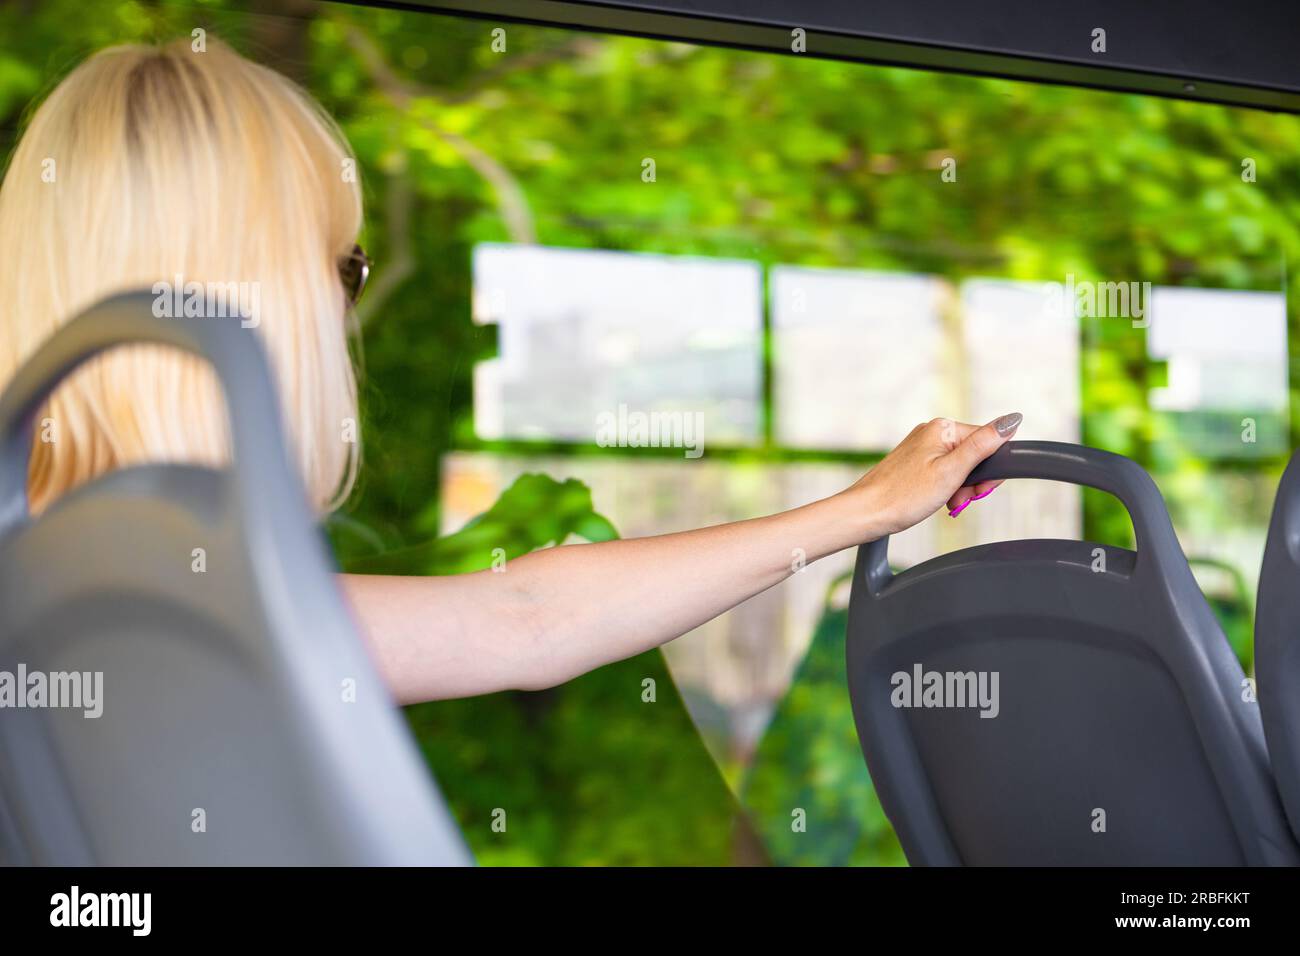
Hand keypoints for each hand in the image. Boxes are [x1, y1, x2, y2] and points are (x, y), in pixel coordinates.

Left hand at [850, 413, 1022, 537]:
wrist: (867, 513)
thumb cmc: (904, 495)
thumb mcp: (952, 471)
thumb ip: (983, 445)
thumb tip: (1011, 420)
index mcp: (942, 427)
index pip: (988, 441)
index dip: (990, 470)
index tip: (979, 490)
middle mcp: (932, 432)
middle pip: (975, 455)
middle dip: (973, 481)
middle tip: (959, 499)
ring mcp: (922, 448)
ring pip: (960, 467)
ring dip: (960, 488)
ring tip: (946, 502)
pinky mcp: (915, 464)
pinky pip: (944, 473)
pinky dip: (946, 489)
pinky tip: (938, 501)